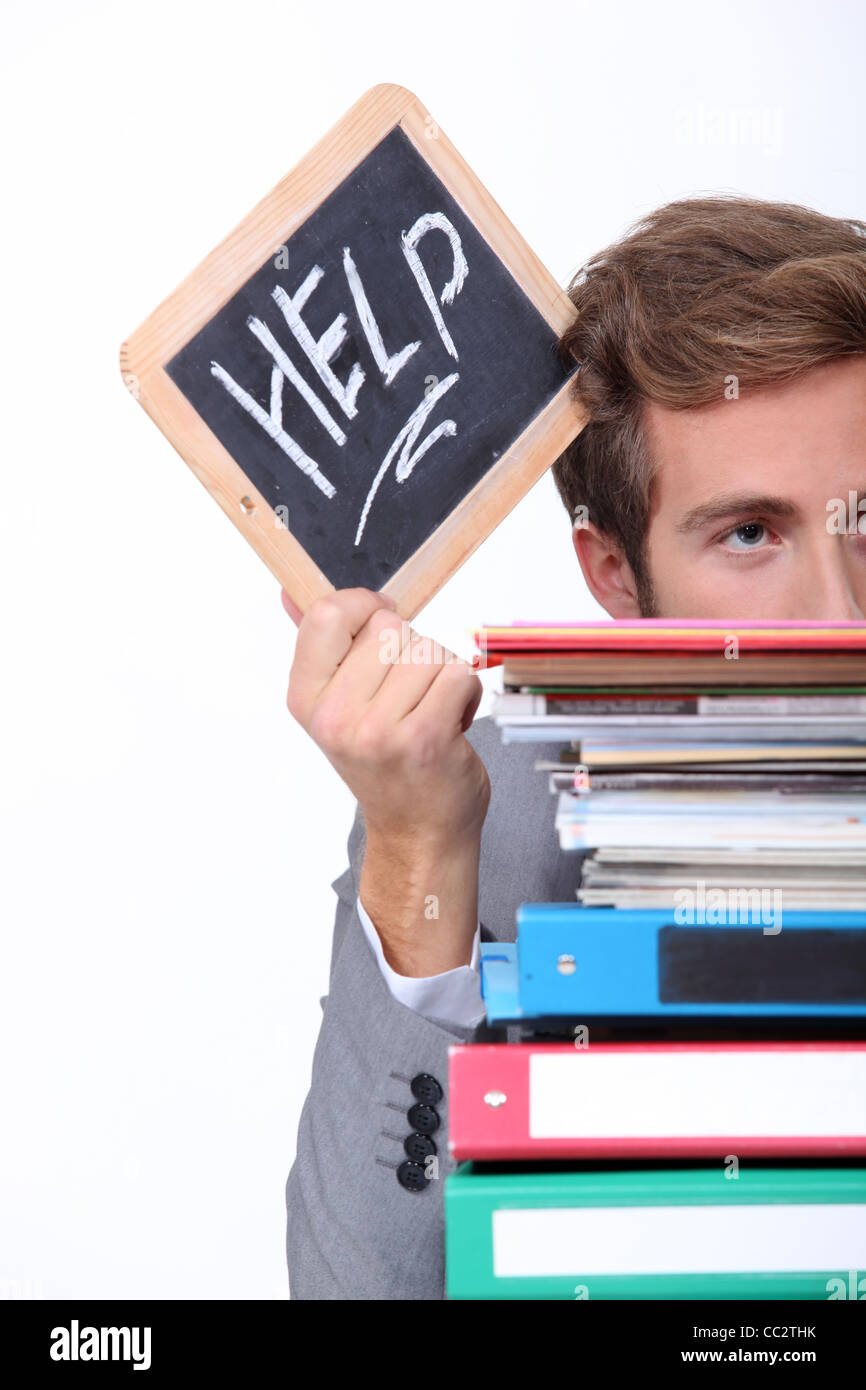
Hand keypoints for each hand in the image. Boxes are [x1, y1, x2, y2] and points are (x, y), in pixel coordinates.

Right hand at [282, 587, 488, 973]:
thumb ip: (320, 646)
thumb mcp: (340, 705)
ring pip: (429, 650)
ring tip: (429, 713)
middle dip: (412, 652)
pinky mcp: (423, 738)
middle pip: (389, 627)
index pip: (326, 613)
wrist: (417, 833)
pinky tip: (450, 724)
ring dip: (442, 676)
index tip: (381, 631)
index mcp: (306, 698)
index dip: (365, 608)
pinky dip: (466, 695)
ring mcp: (377, 730)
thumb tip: (290, 593)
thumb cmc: (387, 764)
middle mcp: (334, 715)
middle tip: (408, 697)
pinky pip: (458, 675)